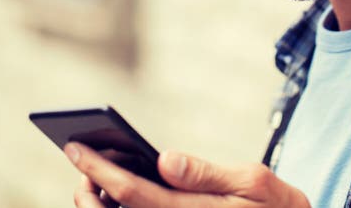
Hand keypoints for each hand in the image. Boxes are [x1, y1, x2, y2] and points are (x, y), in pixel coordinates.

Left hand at [65, 142, 309, 207]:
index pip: (134, 194)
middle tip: (77, 159)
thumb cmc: (275, 207)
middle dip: (88, 192)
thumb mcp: (254, 183)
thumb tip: (165, 161)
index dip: (100, 171)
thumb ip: (207, 173)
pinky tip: (117, 193)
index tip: (75, 148)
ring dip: (98, 206)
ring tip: (91, 178)